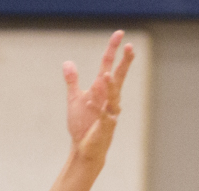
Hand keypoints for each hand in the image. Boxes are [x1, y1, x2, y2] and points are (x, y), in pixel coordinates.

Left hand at [63, 31, 135, 160]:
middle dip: (124, 63)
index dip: (113, 50)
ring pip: (113, 97)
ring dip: (110, 87)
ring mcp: (109, 113)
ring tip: (105, 75)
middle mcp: (109, 99)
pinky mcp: (105, 127)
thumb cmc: (82, 125)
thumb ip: (72, 81)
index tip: (119, 34)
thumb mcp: (75, 99)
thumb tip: (68, 62)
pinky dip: (97, 109)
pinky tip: (90, 101)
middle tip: (130, 47)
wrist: (84, 149)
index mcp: (102, 90)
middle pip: (119, 78)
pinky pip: (103, 116)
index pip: (109, 65)